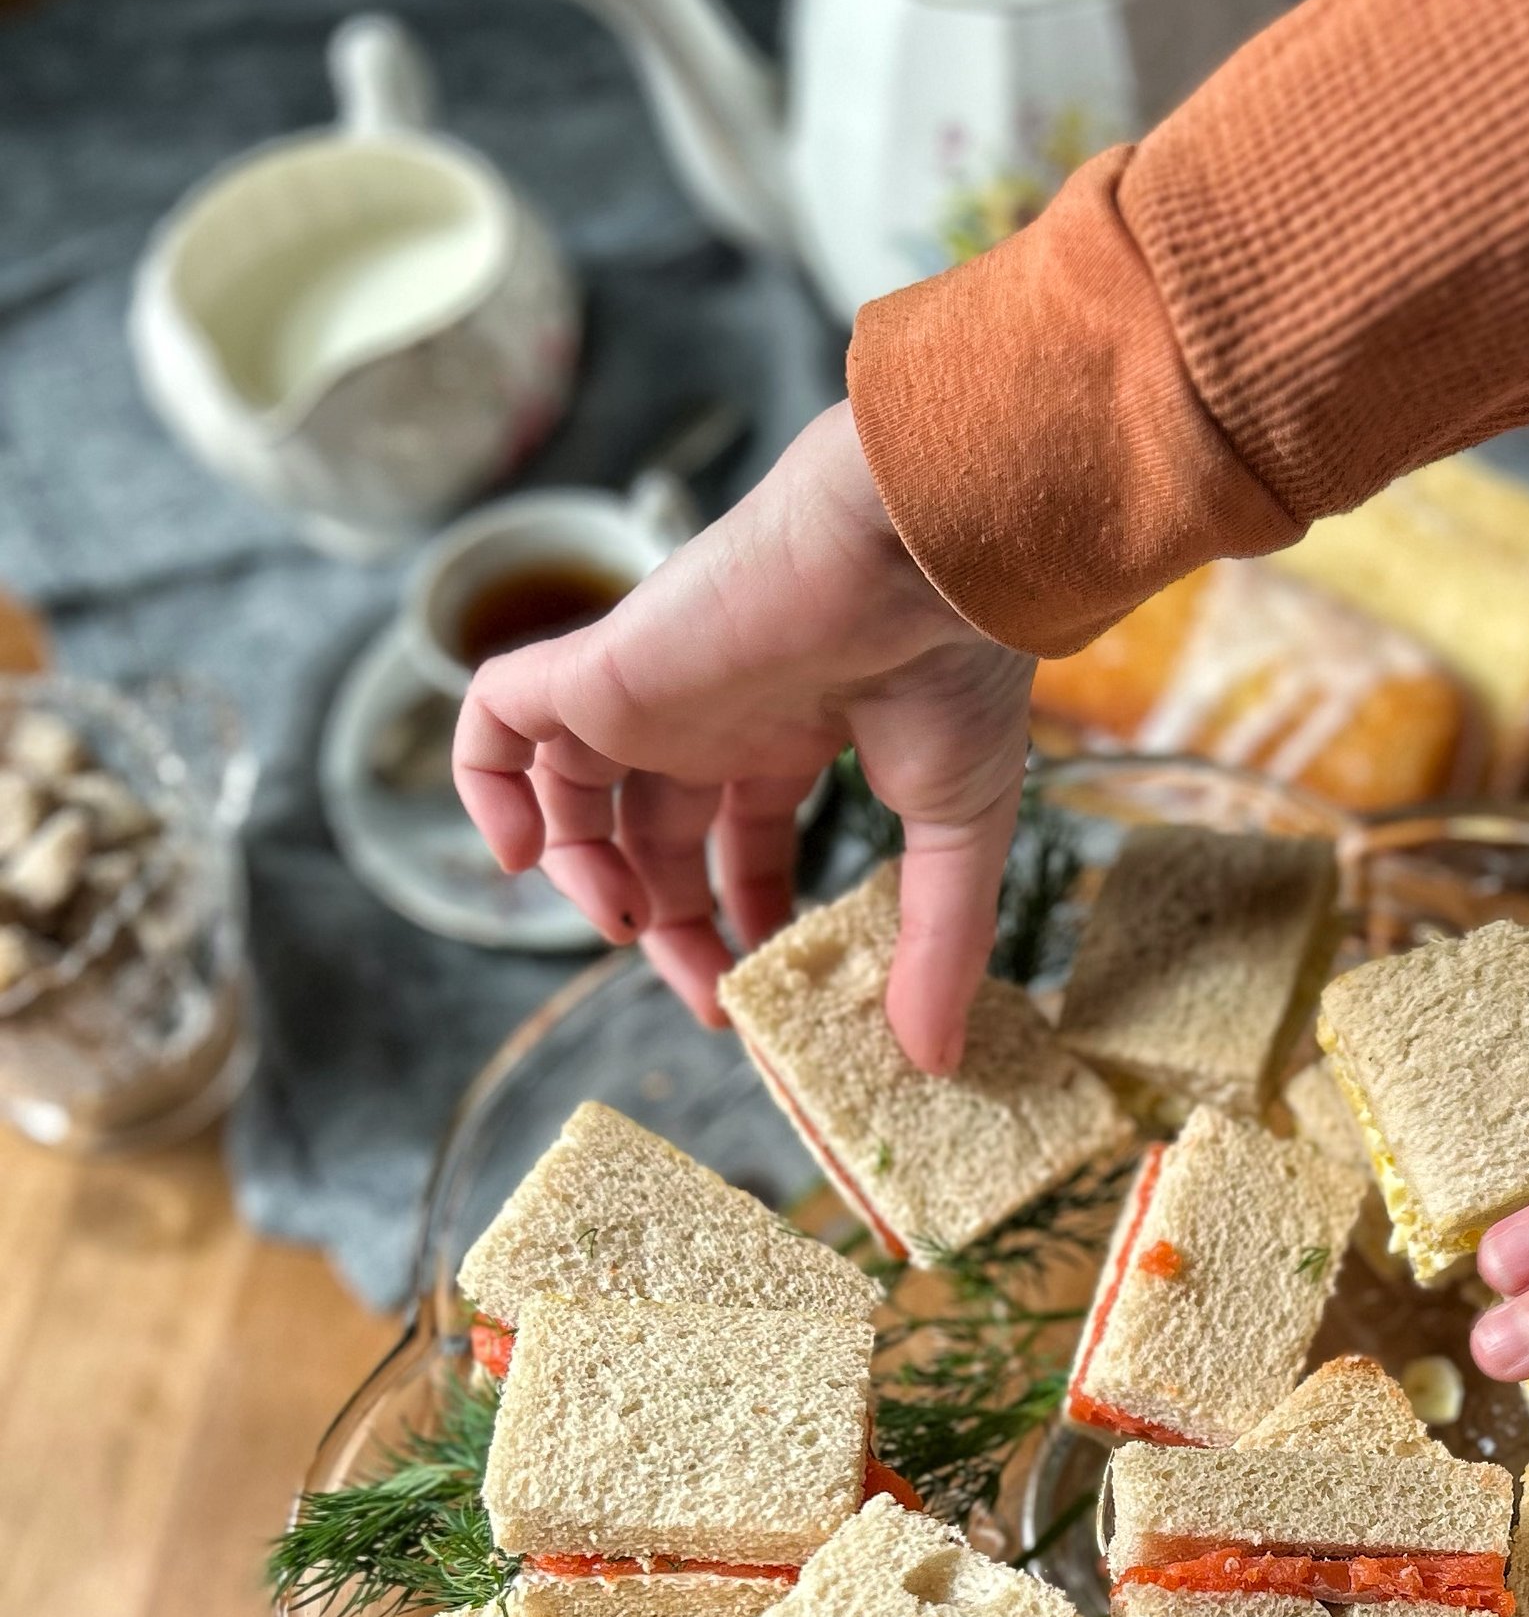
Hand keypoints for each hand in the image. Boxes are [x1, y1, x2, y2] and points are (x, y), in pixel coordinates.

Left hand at [453, 402, 1033, 1069]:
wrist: (920, 555)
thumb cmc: (953, 668)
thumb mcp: (958, 832)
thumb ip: (938, 947)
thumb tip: (937, 1061)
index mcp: (797, 729)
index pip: (738, 835)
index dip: (738, 917)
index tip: (757, 992)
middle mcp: (715, 709)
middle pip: (653, 835)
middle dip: (671, 925)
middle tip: (706, 1001)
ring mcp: (653, 687)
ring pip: (572, 790)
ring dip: (587, 875)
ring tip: (631, 930)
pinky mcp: (601, 666)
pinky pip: (496, 716)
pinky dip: (481, 783)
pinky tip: (518, 859)